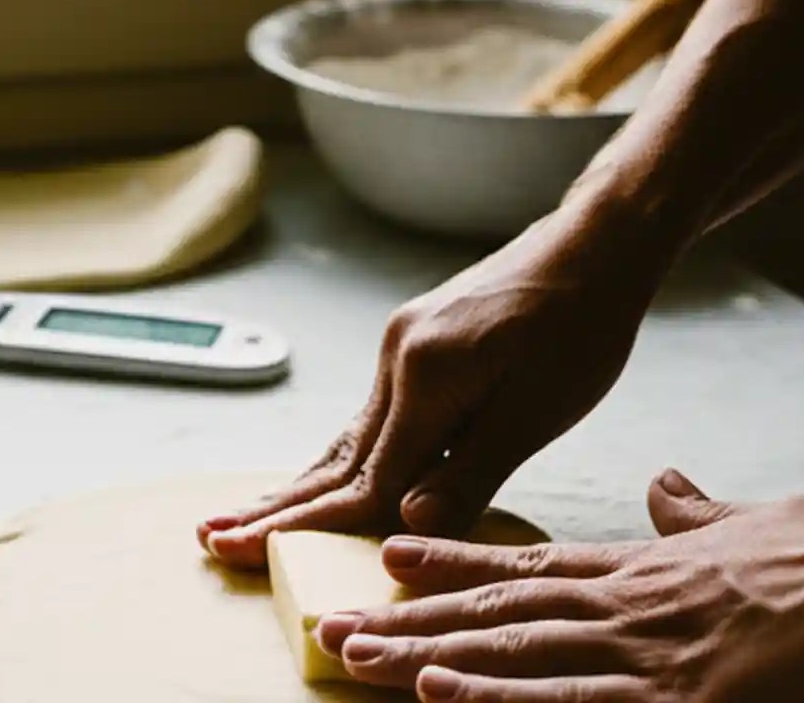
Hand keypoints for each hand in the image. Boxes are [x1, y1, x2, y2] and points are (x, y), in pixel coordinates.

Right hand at [199, 209, 666, 566]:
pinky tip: (317, 479)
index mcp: (424, 377)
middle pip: (334, 454)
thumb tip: (406, 525)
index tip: (254, 556)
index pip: (367, 477)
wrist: (592, 247)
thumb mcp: (535, 412)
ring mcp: (399, 347)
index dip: (315, 526)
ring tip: (240, 516)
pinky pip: (370, 416)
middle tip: (210, 536)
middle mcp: (396, 359)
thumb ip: (468, 473)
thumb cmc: (580, 327)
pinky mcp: (413, 344)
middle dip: (275, 505)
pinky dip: (340, 456)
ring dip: (296, 483)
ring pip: (345, 435)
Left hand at [313, 468, 803, 701]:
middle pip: (495, 608)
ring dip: (425, 654)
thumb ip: (694, 514)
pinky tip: (440, 693)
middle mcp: (622, 603)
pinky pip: (569, 701)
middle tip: (335, 622)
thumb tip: (664, 486)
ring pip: (511, 650)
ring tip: (358, 654)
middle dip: (408, 617)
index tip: (389, 556)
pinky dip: (499, 697)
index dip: (450, 560)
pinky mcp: (673, 699)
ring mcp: (642, 652)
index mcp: (638, 566)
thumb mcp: (755, 523)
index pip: (524, 561)